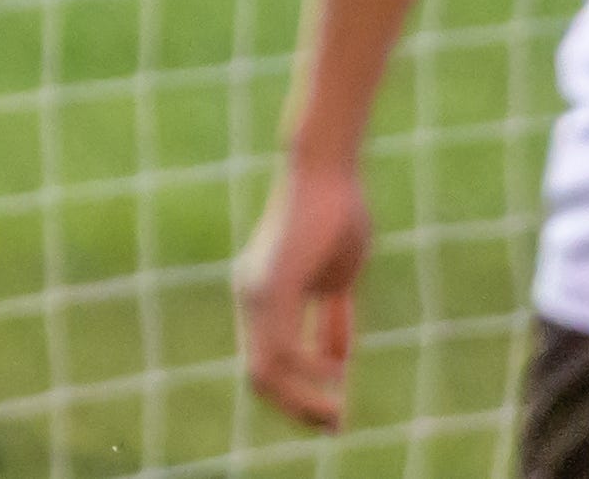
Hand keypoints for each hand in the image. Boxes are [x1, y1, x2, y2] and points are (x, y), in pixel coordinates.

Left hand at [235, 154, 371, 429]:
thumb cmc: (337, 209)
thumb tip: (338, 362)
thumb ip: (332, 318)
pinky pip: (280, 348)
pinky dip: (308, 371)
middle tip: (335, 425)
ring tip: (337, 412)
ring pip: (266, 372)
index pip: (271, 363)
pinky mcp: (269, 285)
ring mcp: (255, 292)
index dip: (299, 392)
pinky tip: (335, 375)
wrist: (328, 164)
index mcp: (263, 295)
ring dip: (302, 399)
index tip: (335, 413)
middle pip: (262, 377)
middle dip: (298, 407)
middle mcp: (250, 297)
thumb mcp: (338, 275)